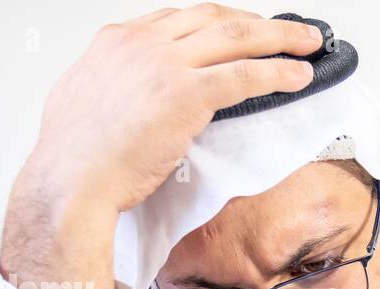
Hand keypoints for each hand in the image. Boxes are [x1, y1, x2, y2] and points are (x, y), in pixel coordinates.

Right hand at [0, 5, 323, 288]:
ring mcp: (164, 64)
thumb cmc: (75, 156)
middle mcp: (141, 43)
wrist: (70, 180)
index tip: (243, 29)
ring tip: (308, 44)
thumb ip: (116, 84)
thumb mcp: (86, 99)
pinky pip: (244, 75)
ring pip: (236, 37)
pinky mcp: (186, 94)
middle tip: (289, 30)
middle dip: (257, 22)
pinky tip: (299, 76)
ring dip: (280, 38)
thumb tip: (134, 95)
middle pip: (214, 17)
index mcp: (116, 41)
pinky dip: (278, 72)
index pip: (180, 18)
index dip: (219, 22)